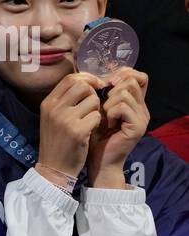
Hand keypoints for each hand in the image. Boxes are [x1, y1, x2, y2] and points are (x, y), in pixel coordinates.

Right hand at [37, 73, 102, 178]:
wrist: (54, 168)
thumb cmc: (57, 141)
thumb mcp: (53, 118)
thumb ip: (65, 100)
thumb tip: (86, 82)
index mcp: (47, 103)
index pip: (70, 78)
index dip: (86, 79)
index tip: (96, 86)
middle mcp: (54, 108)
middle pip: (83, 85)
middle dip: (93, 93)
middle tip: (94, 106)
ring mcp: (65, 119)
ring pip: (93, 100)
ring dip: (96, 110)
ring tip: (90, 121)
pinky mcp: (77, 131)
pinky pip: (97, 116)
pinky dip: (98, 123)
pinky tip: (90, 131)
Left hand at [86, 68, 148, 187]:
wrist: (98, 161)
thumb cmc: (94, 137)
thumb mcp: (97, 111)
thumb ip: (102, 95)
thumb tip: (96, 76)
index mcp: (134, 103)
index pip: (138, 77)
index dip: (123, 74)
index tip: (106, 82)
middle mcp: (142, 108)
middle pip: (131, 81)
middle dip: (111, 89)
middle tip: (103, 106)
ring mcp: (142, 117)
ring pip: (124, 93)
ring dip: (107, 103)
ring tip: (103, 118)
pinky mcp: (137, 126)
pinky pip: (121, 107)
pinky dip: (109, 113)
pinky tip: (106, 124)